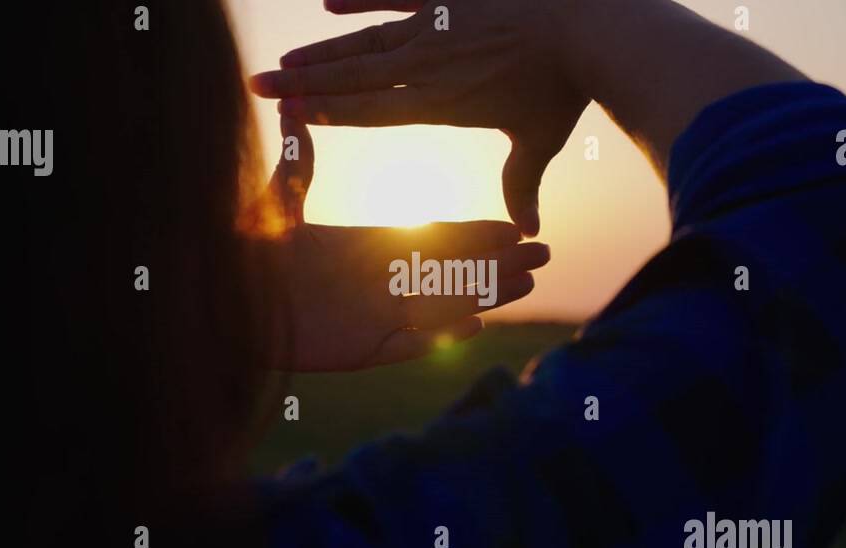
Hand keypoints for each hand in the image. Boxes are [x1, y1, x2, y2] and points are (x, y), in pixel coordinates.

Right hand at [250, 0, 589, 236]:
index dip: (328, 114)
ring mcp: (432, 26)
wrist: (585, 26)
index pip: (370, 112)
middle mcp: (425, 66)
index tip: (290, 117)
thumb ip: (523, 183)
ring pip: (362, 40)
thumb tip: (531, 228)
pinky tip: (327, 1)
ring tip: (285, 62)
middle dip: (303, 85)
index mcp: (439, 103)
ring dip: (321, 53)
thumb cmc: (563, 88)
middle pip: (351, 78)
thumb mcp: (539, 140)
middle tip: (261, 87)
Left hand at [262, 117, 550, 371]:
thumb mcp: (276, 208)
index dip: (476, 234)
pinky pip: (412, 345)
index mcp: (373, 247)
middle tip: (542, 260)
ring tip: (524, 287)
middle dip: (498, 266)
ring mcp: (377, 317)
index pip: (436, 238)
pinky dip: (441, 337)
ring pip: (443, 307)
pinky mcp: (364, 351)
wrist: (229, 307)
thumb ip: (297, 168)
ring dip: (484, 297)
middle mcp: (384, 282)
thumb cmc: (251, 257)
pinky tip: (475, 326)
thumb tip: (292, 116)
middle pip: (453, 273)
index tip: (514, 227)